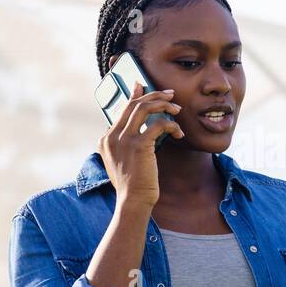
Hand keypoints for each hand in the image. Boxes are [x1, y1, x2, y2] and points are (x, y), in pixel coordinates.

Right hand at [99, 80, 184, 209]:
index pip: (122, 109)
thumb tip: (141, 130)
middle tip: (170, 94)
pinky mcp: (138, 145)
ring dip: (164, 105)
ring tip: (177, 109)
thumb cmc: (132, 185)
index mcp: (106, 139)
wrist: (132, 201)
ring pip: (144, 108)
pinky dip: (171, 125)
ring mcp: (123, 140)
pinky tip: (179, 132)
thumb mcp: (123, 161)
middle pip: (133, 104)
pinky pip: (158, 125)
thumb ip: (125, 144)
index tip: (144, 85)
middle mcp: (111, 136)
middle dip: (153, 95)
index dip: (135, 95)